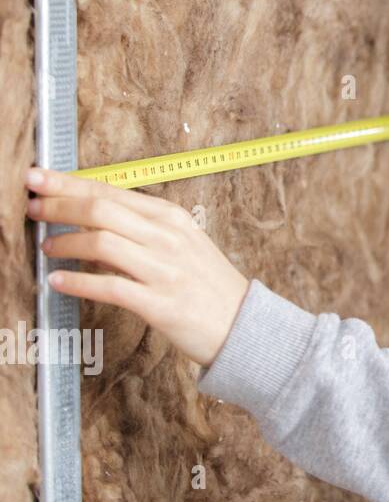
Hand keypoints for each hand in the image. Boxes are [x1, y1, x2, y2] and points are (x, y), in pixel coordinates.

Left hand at [24, 167, 250, 368]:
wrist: (244, 324)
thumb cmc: (207, 284)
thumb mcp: (183, 243)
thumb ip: (142, 229)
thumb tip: (89, 218)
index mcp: (172, 218)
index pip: (111, 191)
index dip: (68, 183)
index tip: (38, 178)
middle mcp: (168, 238)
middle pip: (101, 210)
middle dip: (58, 205)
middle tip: (32, 207)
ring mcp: (165, 270)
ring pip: (102, 243)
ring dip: (65, 242)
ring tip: (47, 247)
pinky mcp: (161, 304)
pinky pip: (110, 287)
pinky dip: (77, 283)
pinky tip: (57, 282)